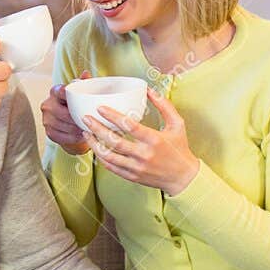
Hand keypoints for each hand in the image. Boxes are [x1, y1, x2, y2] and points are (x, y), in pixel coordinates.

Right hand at [40, 74, 90, 155]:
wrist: (70, 124)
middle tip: (89, 121)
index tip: (79, 101)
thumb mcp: (80, 93)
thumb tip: (85, 74)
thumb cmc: (75, 105)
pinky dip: (72, 137)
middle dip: (76, 118)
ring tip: (87, 129)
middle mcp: (47, 104)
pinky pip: (61, 136)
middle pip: (62, 112)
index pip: (60, 92)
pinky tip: (80, 136)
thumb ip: (83, 83)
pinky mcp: (49, 132)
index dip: (68, 96)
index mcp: (54, 92)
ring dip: (76, 129)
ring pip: (62, 125)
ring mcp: (46, 119)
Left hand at [82, 88, 199, 195]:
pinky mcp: (133, 177)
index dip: (112, 116)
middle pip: (114, 141)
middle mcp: (144, 154)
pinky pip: (112, 168)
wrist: (184, 178)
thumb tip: (150, 90)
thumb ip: (164, 105)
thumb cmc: (180, 149)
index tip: (100, 108)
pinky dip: (101, 158)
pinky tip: (96, 148)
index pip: (129, 126)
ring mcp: (137, 167)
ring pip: (109, 156)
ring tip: (86, 133)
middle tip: (86, 118)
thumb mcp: (177, 124)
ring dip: (94, 144)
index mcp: (154, 139)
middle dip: (97, 128)